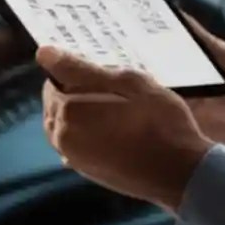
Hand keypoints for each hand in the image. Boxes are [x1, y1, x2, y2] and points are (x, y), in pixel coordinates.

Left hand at [37, 47, 212, 213]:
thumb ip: (82, 68)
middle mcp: (62, 136)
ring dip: (80, 113)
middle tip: (112, 88)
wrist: (179, 172)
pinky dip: (86, 133)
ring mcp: (73, 157)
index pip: (54, 79)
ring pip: (64, 125)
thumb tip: (44, 53)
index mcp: (68, 110)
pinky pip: (75, 145)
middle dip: (75, 91)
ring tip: (113, 108)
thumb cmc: (159, 120)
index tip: (103, 71)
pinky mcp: (86, 172)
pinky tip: (111, 130)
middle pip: (56, 103)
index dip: (77, 70)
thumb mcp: (128, 82)